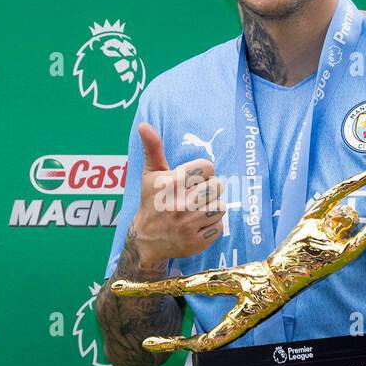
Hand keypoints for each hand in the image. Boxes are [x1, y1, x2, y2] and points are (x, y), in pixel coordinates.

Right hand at [130, 122, 225, 265]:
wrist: (145, 240)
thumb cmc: (151, 201)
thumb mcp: (150, 174)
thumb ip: (153, 148)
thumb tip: (143, 124)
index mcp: (171, 183)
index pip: (208, 167)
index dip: (203, 172)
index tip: (193, 179)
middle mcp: (180, 204)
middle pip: (218, 186)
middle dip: (210, 189)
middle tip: (197, 195)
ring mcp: (189, 225)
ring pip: (221, 207)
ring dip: (211, 208)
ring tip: (196, 210)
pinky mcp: (196, 242)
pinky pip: (219, 227)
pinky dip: (211, 226)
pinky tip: (196, 225)